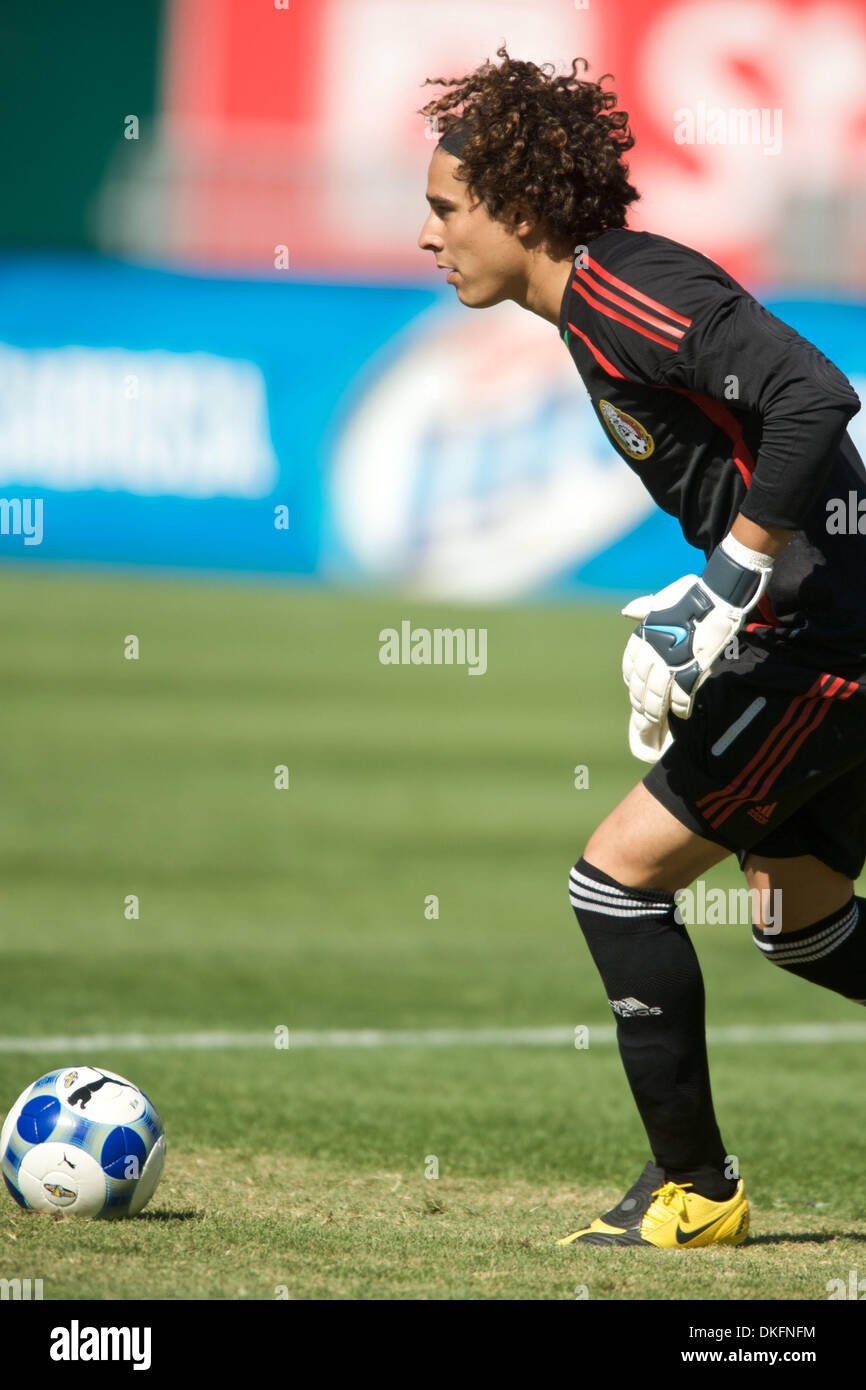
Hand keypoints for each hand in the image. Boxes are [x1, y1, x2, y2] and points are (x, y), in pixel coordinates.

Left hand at [621, 533, 773, 752]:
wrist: (718, 596)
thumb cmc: (692, 594)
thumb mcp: (663, 599)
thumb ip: (644, 608)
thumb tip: (626, 612)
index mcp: (644, 636)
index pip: (630, 667)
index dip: (632, 683)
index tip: (635, 692)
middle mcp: (652, 653)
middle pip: (641, 687)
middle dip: (641, 704)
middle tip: (644, 718)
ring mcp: (671, 665)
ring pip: (656, 697)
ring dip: (655, 712)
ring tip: (657, 720)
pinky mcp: (691, 672)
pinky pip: (681, 698)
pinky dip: (680, 709)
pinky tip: (681, 714)